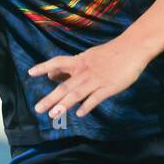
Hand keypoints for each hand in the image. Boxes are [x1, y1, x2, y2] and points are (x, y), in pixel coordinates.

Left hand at [29, 40, 148, 119]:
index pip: (58, 62)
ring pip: (77, 94)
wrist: (133, 48)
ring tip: (53, 115)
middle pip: (65, 86)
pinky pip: (95, 98)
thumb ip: (70, 67)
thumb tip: (51, 75)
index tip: (30, 73)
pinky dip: (86, 106)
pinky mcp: (109, 87)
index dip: (44, 66)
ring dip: (64, 105)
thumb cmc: (110, 54)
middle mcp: (85, 71)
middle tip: (38, 109)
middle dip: (51, 98)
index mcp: (79, 62)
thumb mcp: (87, 57)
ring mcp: (97, 80)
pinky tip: (78, 114)